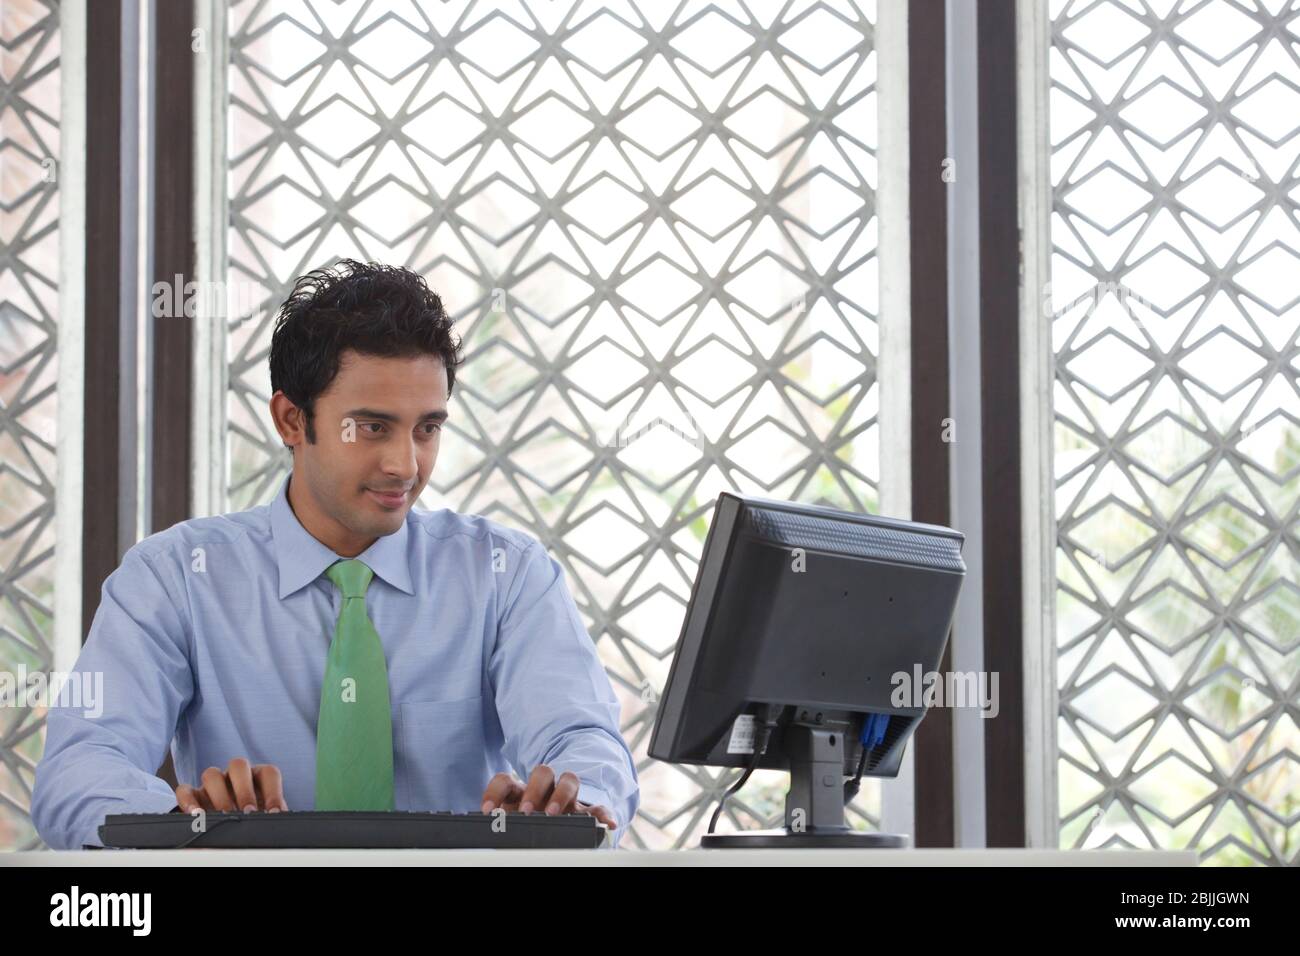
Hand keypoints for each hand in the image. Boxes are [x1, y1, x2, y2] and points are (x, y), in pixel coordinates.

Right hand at [174, 757, 288, 813]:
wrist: (227, 827)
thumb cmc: (251, 818)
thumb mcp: (263, 815)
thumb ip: (270, 814)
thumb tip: (278, 819)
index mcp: (257, 777)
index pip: (268, 773)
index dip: (273, 791)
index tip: (274, 812)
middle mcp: (235, 776)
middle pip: (239, 765)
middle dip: (244, 790)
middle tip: (248, 813)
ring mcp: (213, 783)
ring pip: (211, 774)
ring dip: (218, 795)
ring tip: (224, 816)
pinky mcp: (193, 794)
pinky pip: (185, 790)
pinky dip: (189, 801)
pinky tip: (196, 816)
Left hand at [479, 765, 617, 829]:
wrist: (550, 829)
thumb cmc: (525, 826)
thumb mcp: (511, 825)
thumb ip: (500, 823)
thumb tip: (485, 822)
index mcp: (520, 792)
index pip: (506, 781)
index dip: (494, 792)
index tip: (488, 811)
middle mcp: (544, 789)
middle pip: (542, 772)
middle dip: (533, 790)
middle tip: (526, 811)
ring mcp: (566, 798)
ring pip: (569, 779)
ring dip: (561, 793)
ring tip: (554, 812)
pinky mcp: (585, 811)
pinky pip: (597, 807)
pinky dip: (602, 813)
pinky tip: (607, 823)